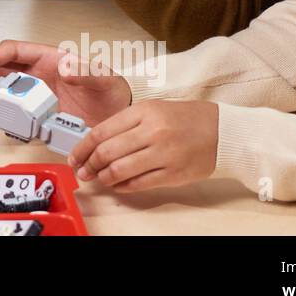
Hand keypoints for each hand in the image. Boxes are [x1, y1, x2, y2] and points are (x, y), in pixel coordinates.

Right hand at [0, 39, 130, 127]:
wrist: (117, 116)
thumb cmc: (111, 91)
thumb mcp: (103, 78)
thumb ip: (85, 72)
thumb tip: (65, 67)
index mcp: (48, 58)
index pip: (14, 51)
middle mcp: (37, 74)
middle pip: (0, 70)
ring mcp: (35, 94)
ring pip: (1, 91)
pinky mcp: (37, 114)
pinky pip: (12, 113)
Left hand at [67, 100, 218, 191]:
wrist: (221, 130)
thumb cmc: (183, 118)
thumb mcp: (152, 109)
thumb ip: (125, 123)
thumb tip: (96, 142)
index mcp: (143, 111)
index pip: (101, 132)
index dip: (82, 148)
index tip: (74, 157)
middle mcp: (152, 131)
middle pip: (107, 152)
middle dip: (89, 165)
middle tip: (82, 172)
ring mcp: (163, 153)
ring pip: (120, 170)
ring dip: (104, 178)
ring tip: (100, 179)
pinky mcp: (174, 174)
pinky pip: (140, 183)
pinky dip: (124, 186)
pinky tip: (119, 185)